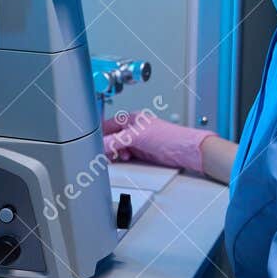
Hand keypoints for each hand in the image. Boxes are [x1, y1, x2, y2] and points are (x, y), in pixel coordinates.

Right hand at [102, 115, 217, 171]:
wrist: (183, 151)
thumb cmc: (167, 136)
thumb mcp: (135, 136)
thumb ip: (115, 141)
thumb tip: (100, 145)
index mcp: (131, 118)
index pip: (108, 125)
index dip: (99, 134)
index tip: (92, 143)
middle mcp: (133, 129)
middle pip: (111, 137)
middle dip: (107, 145)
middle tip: (105, 153)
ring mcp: (137, 141)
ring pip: (117, 147)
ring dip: (115, 153)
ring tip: (119, 156)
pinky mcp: (141, 152)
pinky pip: (125, 155)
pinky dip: (122, 158)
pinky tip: (126, 159)